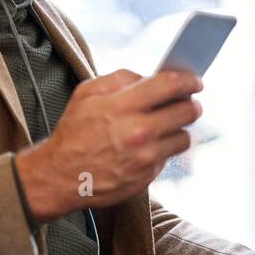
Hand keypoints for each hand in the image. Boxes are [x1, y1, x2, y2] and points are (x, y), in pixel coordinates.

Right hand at [15, 68, 202, 223]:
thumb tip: (150, 77)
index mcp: (123, 106)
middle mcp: (139, 132)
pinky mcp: (148, 176)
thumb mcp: (86, 93)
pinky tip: (146, 147)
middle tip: (188, 102)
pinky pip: (168, 157)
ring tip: (165, 126)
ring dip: (178, 128)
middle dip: (191, 104)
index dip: (189, 80)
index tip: (195, 81)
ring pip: (184, 136)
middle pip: (187, 111)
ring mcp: (146, 157)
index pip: (172, 85)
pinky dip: (162, 149)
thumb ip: (120, 79)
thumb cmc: (73, 132)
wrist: (59, 176)